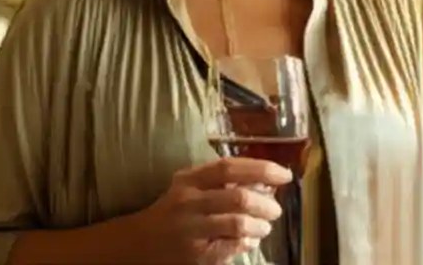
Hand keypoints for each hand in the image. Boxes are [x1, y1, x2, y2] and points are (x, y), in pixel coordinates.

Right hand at [132, 157, 292, 263]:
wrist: (138, 243)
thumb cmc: (173, 210)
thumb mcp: (190, 187)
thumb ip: (222, 181)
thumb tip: (264, 182)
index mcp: (189, 179)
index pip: (229, 168)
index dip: (261, 169)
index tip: (284, 174)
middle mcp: (188, 201)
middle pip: (239, 198)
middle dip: (266, 204)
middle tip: (276, 209)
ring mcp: (191, 230)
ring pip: (238, 224)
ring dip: (260, 225)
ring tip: (265, 227)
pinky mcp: (195, 255)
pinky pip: (231, 247)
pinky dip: (247, 242)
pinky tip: (249, 240)